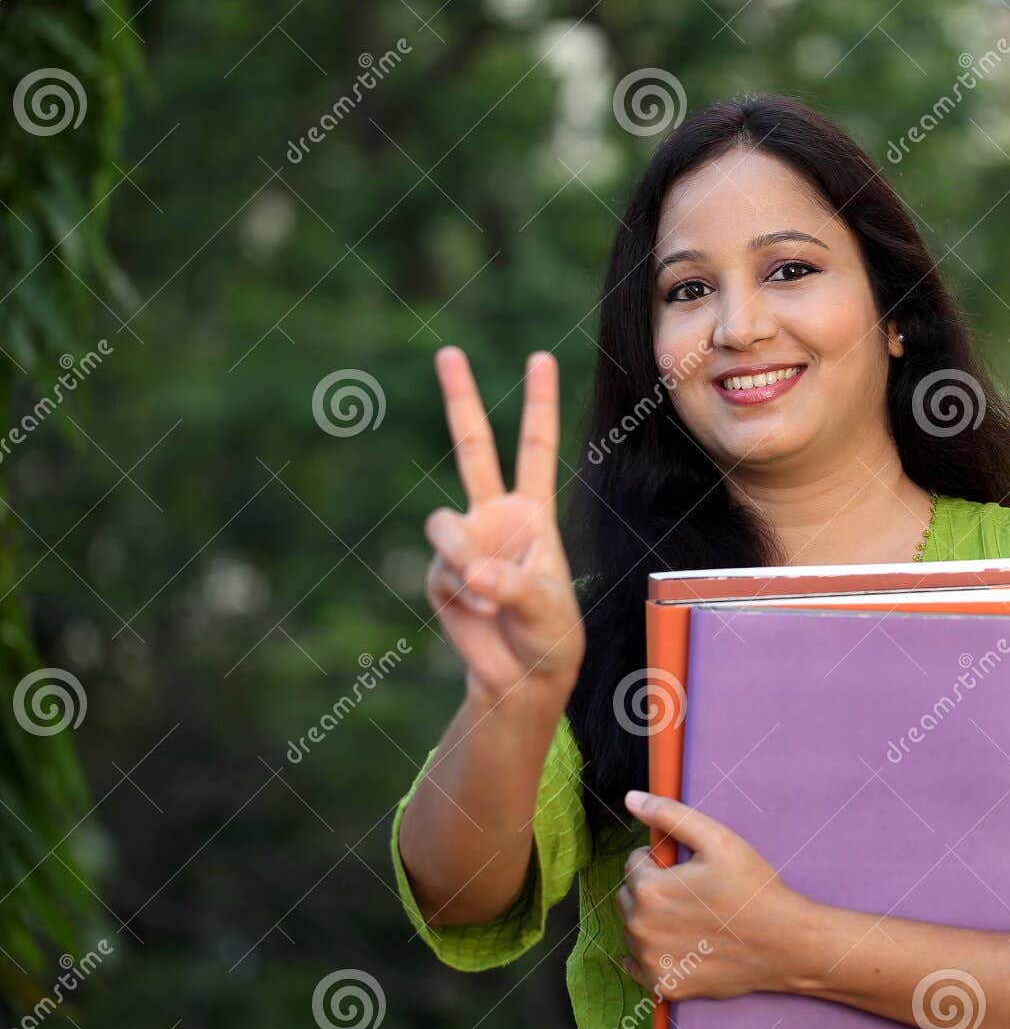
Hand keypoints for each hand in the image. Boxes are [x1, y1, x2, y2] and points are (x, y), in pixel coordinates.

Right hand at [424, 347, 584, 704]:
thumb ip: (511, 584)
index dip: (539, 404)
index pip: (536, 448)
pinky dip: (463, 594)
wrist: (522, 678)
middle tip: (448, 350)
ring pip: (442, 524)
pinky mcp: (441, 575)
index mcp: (533, 513)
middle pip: (473, 448)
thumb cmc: (550, 636)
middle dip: (460, 399)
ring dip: (459, 556)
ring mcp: (464, 544)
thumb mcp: (546, 608)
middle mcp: (495, 518)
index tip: (540, 357)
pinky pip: (442, 571)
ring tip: (487, 592)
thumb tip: (471, 571)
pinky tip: (482, 614)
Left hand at [616, 791, 813, 1000]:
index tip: (690, 870)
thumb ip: (670, 815)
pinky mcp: (663, 987)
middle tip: (692, 893)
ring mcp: (650, 962)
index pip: (633, 863)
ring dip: (650, 921)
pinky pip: (637, 964)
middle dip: (651, 889)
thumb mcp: (718, 840)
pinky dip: (652, 954)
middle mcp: (640, 929)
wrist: (785, 944)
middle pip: (628, 896)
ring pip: (632, 929)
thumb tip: (631, 798)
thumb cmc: (753, 890)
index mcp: (650, 890)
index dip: (661, 861)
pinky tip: (682, 946)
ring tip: (692, 919)